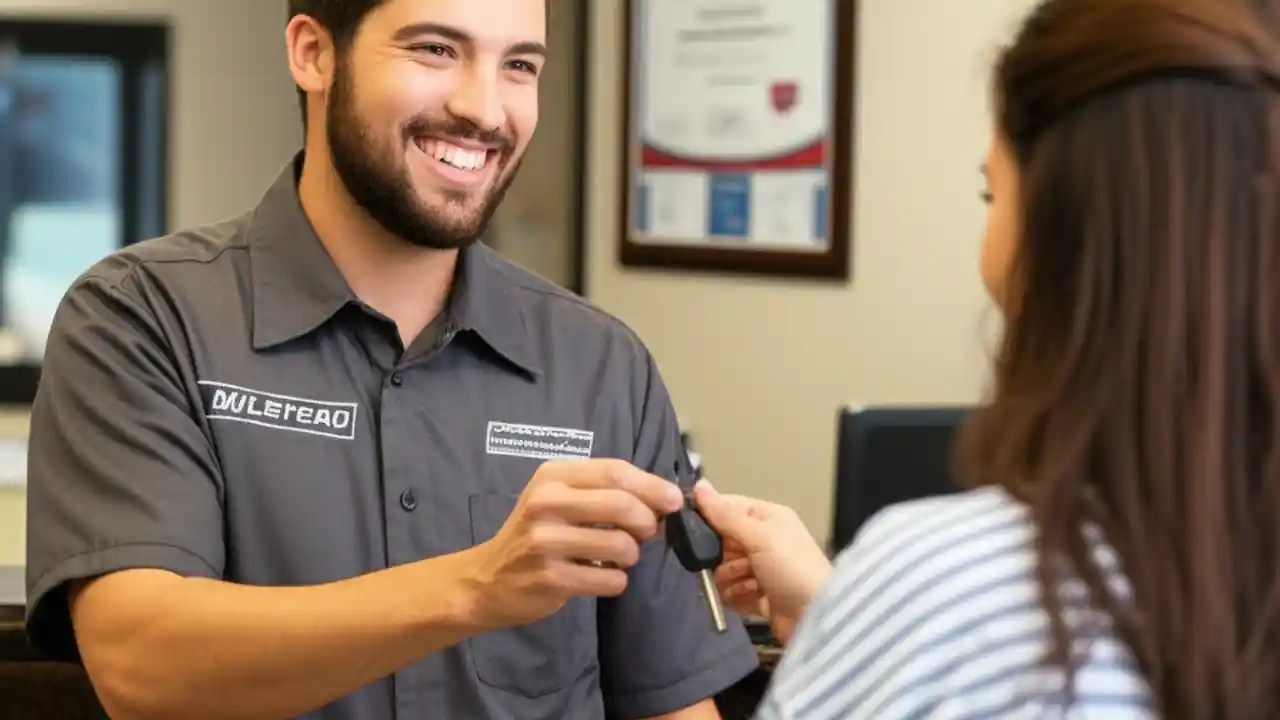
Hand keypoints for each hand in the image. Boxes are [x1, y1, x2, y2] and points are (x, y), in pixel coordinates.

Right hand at [466, 459, 685, 627]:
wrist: (488, 579)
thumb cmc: (535, 533)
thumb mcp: (560, 498)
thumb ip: (605, 492)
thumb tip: (663, 501)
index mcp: (553, 476)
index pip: (615, 471)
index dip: (652, 486)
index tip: (674, 500)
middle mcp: (546, 503)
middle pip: (622, 505)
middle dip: (647, 522)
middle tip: (648, 533)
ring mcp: (546, 542)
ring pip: (621, 545)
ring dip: (631, 555)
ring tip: (616, 558)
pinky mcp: (551, 578)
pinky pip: (610, 580)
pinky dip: (616, 582)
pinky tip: (600, 578)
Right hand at [692, 480, 831, 644]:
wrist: (816, 618)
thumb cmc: (793, 569)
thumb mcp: (760, 536)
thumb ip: (726, 515)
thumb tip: (699, 486)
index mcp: (768, 518)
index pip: (728, 508)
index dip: (711, 518)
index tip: (696, 530)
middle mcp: (763, 540)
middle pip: (722, 542)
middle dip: (725, 556)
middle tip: (740, 562)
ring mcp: (759, 569)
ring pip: (723, 570)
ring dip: (732, 579)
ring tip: (752, 583)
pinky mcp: (756, 596)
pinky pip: (731, 592)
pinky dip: (738, 596)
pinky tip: (755, 597)